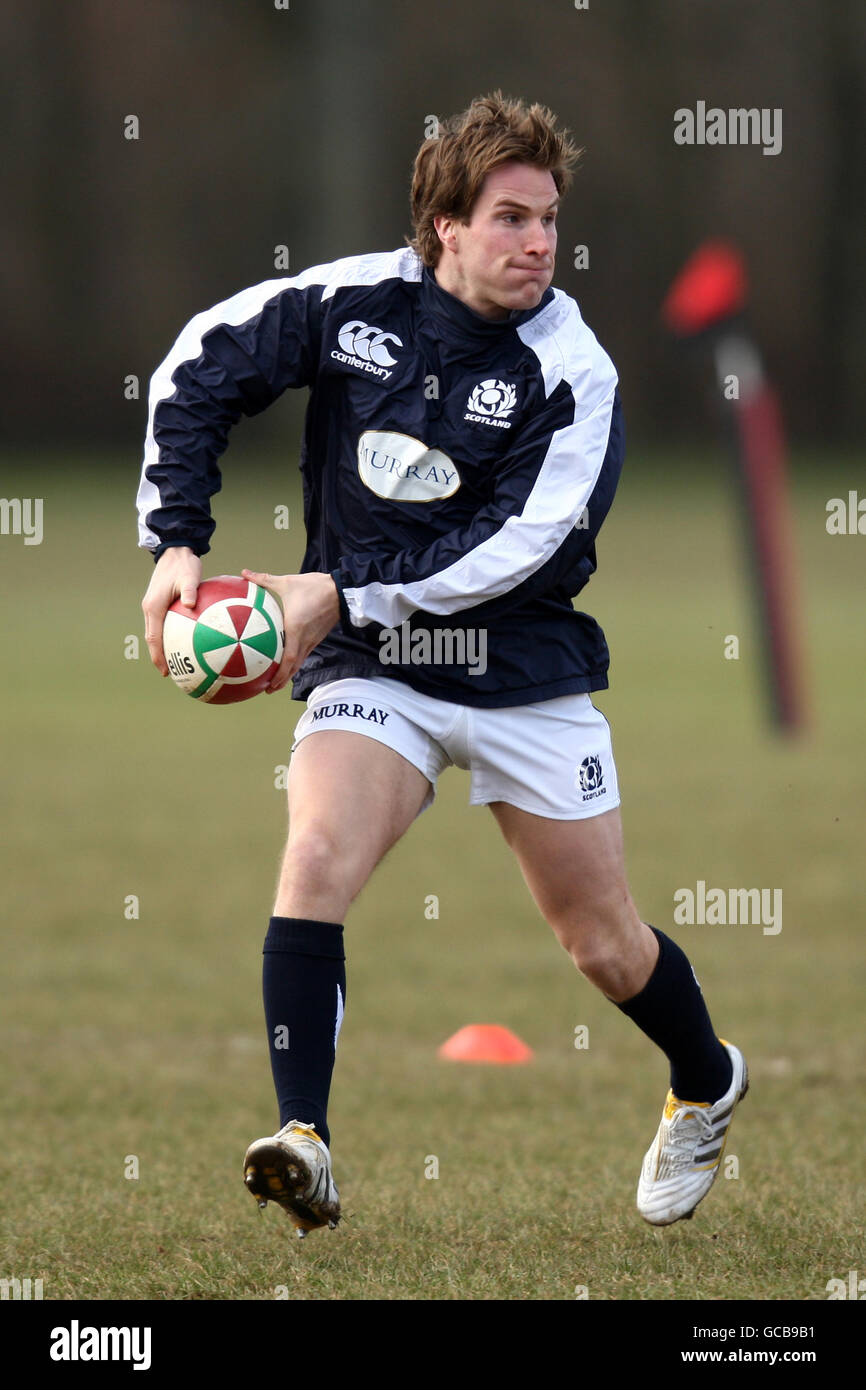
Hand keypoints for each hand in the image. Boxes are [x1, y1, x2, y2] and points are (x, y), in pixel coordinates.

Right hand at [142, 547, 201, 674]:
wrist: (175, 551)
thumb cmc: (184, 564)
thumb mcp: (190, 576)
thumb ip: (190, 591)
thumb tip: (191, 604)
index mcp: (154, 607)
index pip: (154, 638)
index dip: (158, 656)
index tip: (165, 671)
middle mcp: (150, 608)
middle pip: (152, 639)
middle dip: (159, 657)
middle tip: (170, 673)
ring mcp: (153, 605)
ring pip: (155, 632)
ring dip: (161, 648)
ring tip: (174, 663)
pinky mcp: (160, 603)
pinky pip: (162, 624)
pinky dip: (168, 636)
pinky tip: (183, 642)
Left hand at [242, 569, 339, 691]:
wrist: (341, 590)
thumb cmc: (314, 586)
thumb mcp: (287, 582)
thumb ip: (264, 579)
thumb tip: (245, 573)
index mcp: (296, 629)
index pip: (288, 659)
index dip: (279, 674)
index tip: (268, 683)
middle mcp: (305, 639)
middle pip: (293, 667)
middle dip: (281, 681)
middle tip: (267, 689)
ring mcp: (313, 639)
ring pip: (299, 662)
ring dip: (288, 674)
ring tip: (276, 681)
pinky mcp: (317, 637)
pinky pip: (304, 654)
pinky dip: (294, 663)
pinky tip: (287, 661)